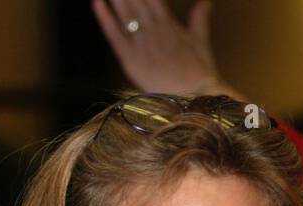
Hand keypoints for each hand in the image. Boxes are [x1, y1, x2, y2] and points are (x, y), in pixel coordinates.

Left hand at [94, 0, 231, 97]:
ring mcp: (141, 44)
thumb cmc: (199, 75)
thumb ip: (199, 19)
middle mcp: (153, 30)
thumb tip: (205, 1)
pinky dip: (104, 18)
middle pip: (135, 1)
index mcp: (169, 24)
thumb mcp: (201, 43)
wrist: (195, 98)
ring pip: (124, 12)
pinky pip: (114, 34)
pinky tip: (97, 2)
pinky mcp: (130, 60)